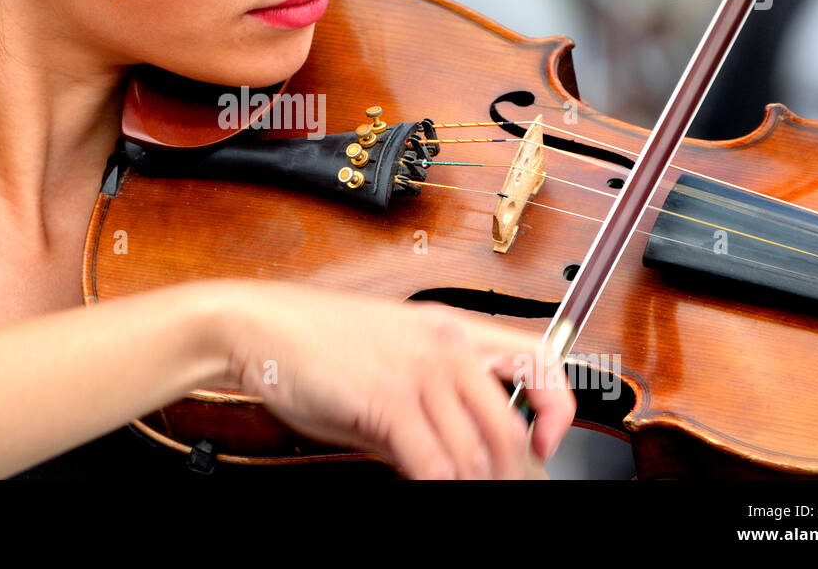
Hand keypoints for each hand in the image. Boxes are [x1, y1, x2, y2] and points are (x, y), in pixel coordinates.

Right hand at [213, 279, 574, 478]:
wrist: (259, 325)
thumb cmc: (314, 342)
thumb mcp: (385, 369)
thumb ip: (424, 409)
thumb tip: (447, 461)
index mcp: (453, 329)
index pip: (539, 358)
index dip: (558, 407)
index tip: (544, 444)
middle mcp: (446, 345)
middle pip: (508, 426)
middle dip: (507, 475)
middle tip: (494, 491)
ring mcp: (418, 370)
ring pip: (473, 450)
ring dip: (470, 484)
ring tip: (454, 492)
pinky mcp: (387, 398)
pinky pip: (432, 460)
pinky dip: (436, 485)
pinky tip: (426, 486)